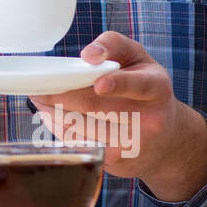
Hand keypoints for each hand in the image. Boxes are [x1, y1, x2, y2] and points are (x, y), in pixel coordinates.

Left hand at [27, 31, 206, 202]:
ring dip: (53, 112)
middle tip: (38, 87)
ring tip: (40, 99)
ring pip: (81, 127)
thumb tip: (89, 55)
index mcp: (156, 87)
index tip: (99, 84)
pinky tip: (52, 116)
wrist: (168, 140)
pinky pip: (79, 143)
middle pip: (96, 106)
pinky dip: (59, 129)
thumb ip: (113, 45)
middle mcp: (150, 119)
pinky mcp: (117, 162)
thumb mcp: (138, 59)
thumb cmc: (144, 89)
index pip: (137, 85)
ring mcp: (133, 144)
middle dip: (61, 95)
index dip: (117, 84)